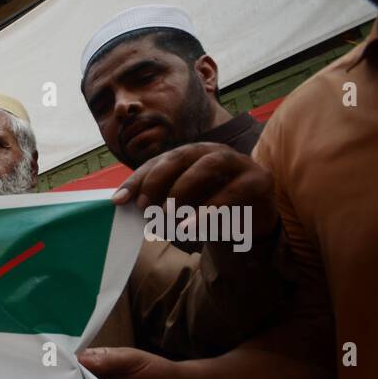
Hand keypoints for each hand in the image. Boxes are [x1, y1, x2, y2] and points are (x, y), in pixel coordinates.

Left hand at [111, 142, 278, 244]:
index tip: (118, 200)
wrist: (250, 224)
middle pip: (182, 155)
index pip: (159, 162)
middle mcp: (213, 152)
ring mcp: (238, 162)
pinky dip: (209, 210)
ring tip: (167, 215)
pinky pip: (233, 191)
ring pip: (208, 165)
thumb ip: (157, 204)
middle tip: (144, 206)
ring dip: (183, 189)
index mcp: (191, 155)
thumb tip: (123, 204)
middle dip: (158, 179)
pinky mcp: (258, 179)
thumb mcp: (180, 208)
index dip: (137, 179)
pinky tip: (191, 227)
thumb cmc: (207, 212)